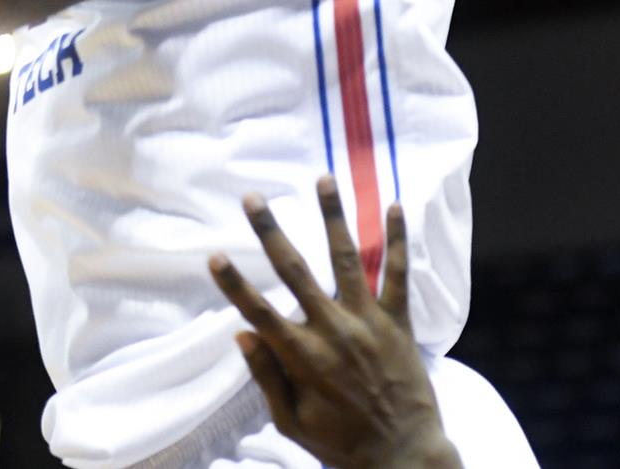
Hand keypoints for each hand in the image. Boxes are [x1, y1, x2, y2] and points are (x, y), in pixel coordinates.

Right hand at [209, 179, 461, 468]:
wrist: (405, 457)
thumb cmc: (342, 445)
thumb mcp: (292, 422)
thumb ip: (267, 377)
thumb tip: (242, 335)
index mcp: (304, 358)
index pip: (259, 312)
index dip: (234, 284)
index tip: (214, 254)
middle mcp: (334, 331)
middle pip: (295, 272)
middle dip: (271, 232)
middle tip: (252, 198)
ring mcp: (368, 323)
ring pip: (347, 259)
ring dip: (332, 217)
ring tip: (322, 178)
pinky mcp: (399, 323)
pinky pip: (398, 276)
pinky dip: (398, 241)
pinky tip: (394, 206)